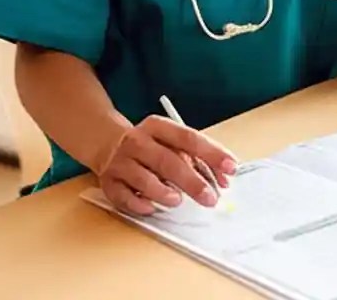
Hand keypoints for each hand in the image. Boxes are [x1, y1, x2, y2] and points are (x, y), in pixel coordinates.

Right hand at [94, 116, 237, 215]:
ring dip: (162, 191)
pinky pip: (122, 195)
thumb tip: (223, 179)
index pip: (189, 138)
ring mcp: (121, 161)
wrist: (106, 141)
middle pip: (168, 160)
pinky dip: (137, 204)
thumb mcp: (172, 142)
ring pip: (143, 177)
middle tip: (211, 198)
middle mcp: (138, 142)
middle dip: (192, 181)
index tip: (231, 167)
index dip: (212, 153)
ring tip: (177, 201)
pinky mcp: (108, 181)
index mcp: (159, 127)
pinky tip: (150, 208)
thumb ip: (198, 159)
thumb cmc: (150, 145)